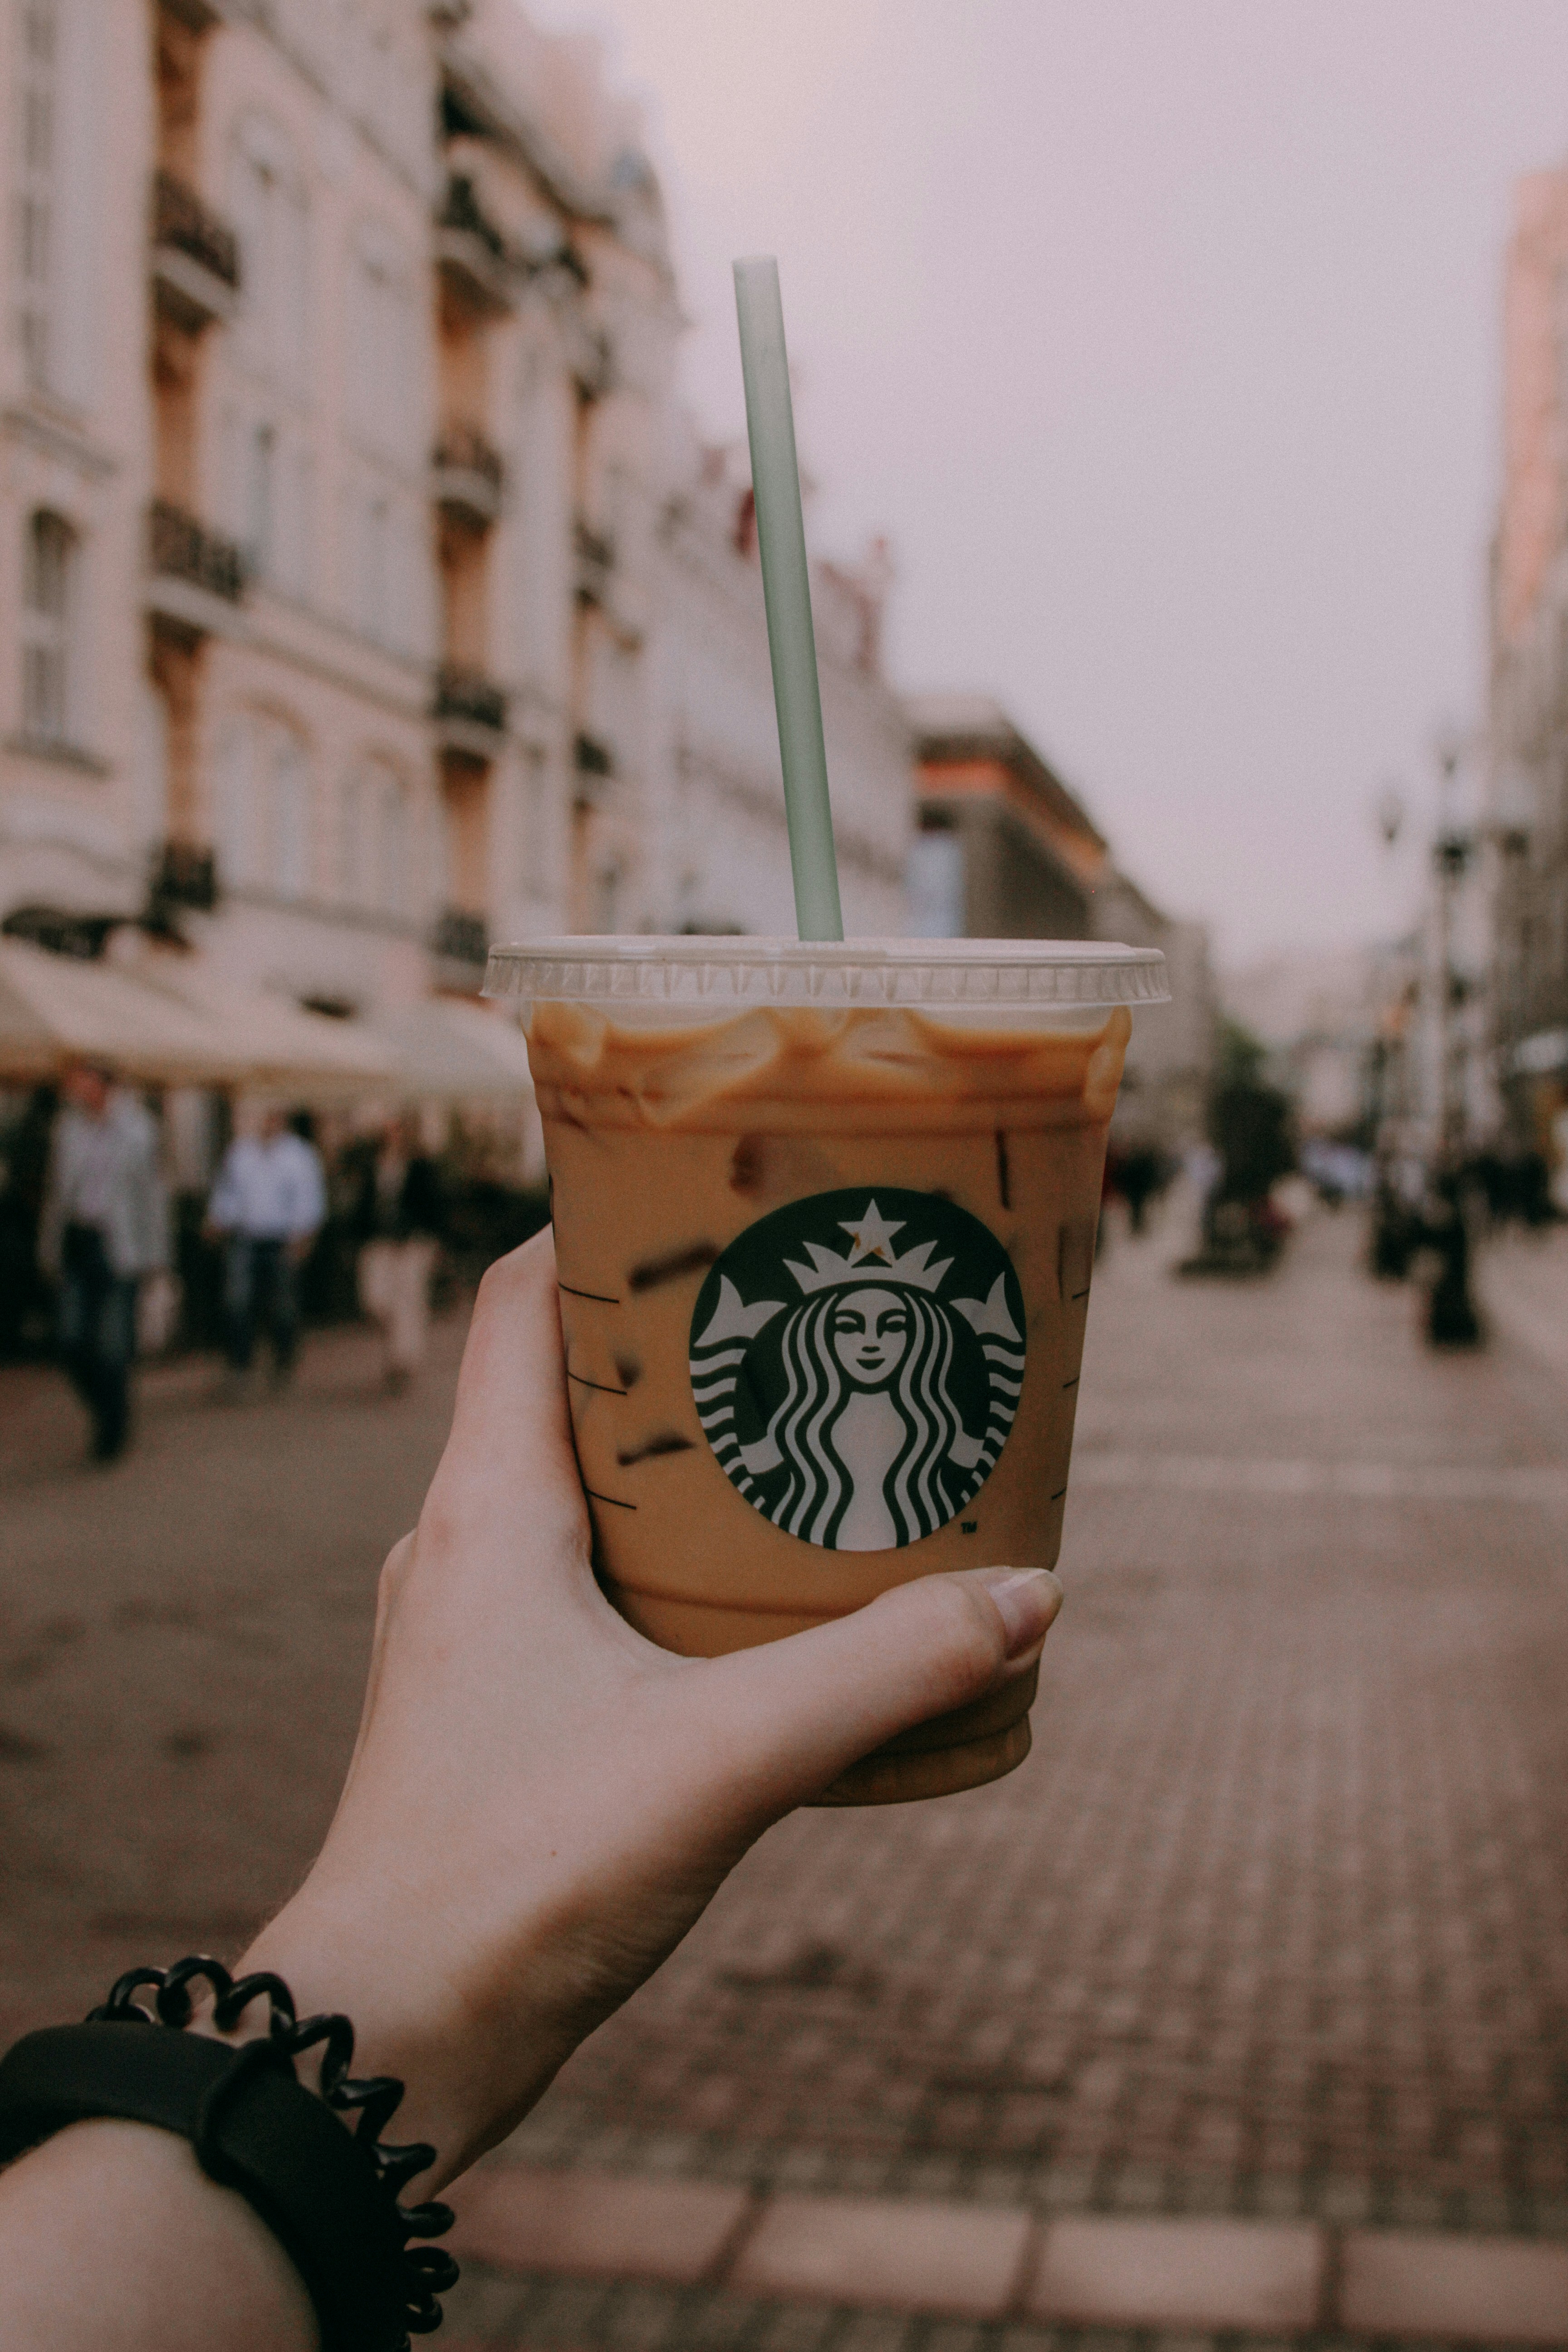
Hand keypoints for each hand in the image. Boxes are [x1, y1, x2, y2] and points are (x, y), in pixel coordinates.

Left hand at [244, 1230, 1061, 2187]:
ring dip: (682, 1464)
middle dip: (685, 1348)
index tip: (718, 1202)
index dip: (603, 1226)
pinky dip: (668, 1560)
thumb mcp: (726, 1757)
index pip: (520, 1299)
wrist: (388, 2043)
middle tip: (809, 1323)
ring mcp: (468, 1628)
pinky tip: (759, 1603)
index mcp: (484, 1507)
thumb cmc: (517, 1876)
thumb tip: (1028, 1595)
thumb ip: (883, 1673)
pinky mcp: (492, 1703)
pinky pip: (584, 1582)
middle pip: (565, 1386)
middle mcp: (460, 1545)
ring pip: (580, 1493)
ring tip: (807, 1451)